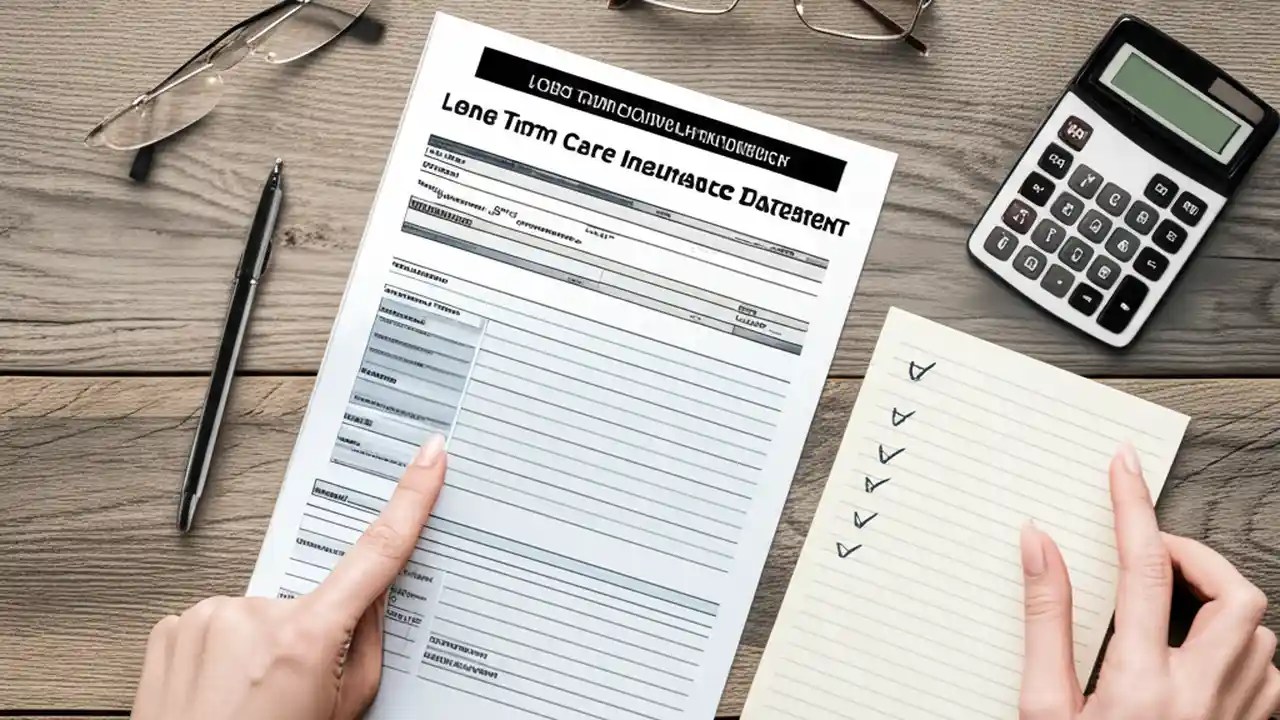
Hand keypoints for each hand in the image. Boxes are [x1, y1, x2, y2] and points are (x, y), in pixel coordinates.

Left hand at [130, 434, 447, 719]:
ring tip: (248, 699)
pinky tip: (219, 690)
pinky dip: (222, 654)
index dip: (411, 498)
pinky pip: (217, 625)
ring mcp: (206, 616)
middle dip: (307, 634)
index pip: (376, 552)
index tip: (430, 457)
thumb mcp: (343, 707)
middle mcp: (253, 615)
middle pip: (308, 600)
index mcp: (306, 637)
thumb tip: (372, 597)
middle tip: (288, 689)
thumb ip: (368, 644)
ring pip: (259, 614)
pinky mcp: (173, 625)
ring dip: (259, 648)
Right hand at [1019, 443, 1279, 719]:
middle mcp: (1204, 697)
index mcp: (1142, 682)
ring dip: (1222, 605)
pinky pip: (1272, 678)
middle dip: (1196, 556)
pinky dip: (1244, 653)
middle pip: (1234, 594)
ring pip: (1262, 634)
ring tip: (1174, 607)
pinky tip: (1204, 660)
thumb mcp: (1043, 708)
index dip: (1132, 507)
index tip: (1123, 470)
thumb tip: (1039, 545)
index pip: (1144, 566)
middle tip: (1155, 550)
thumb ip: (1045, 620)